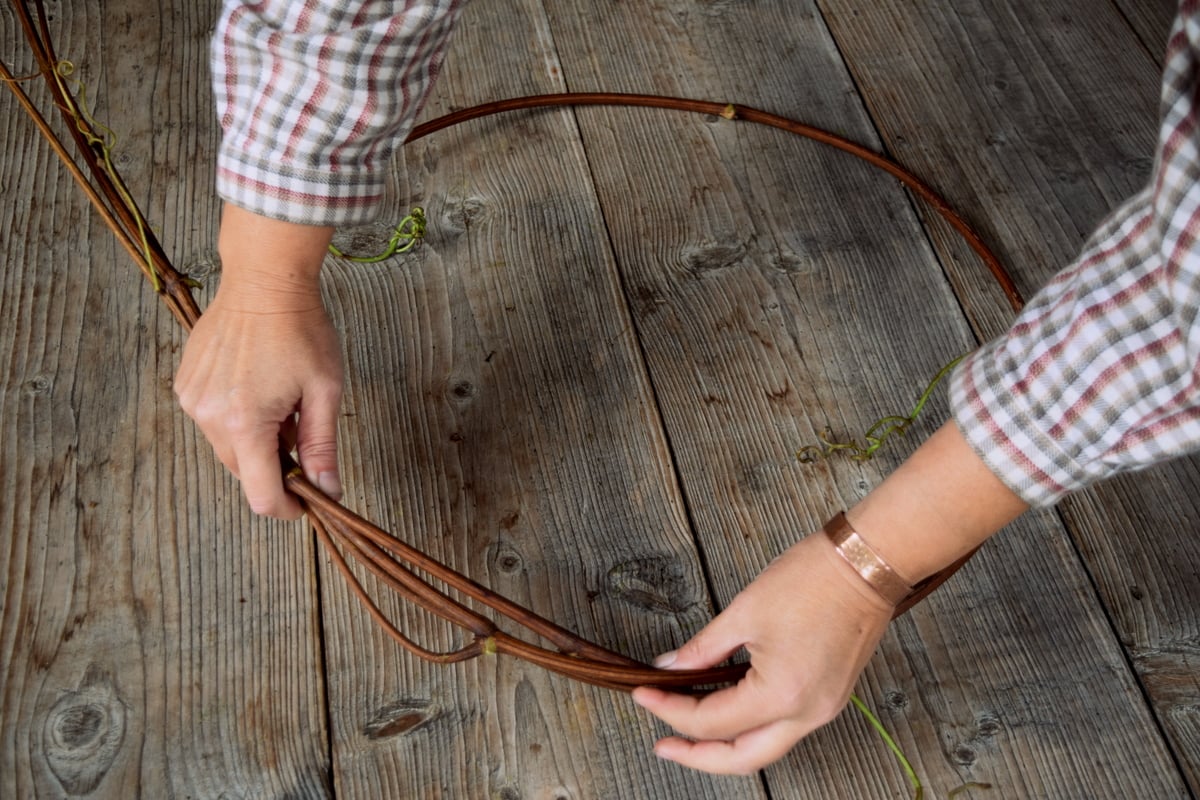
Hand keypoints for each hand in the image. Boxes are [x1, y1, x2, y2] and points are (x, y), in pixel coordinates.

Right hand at [175, 205, 341, 518]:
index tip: (308, 502)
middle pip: (244, 471)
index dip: (288, 508)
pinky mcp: (186, 385)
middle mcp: (208, 416)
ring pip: (228, 447)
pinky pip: (212, 421)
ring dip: (256, 440)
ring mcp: (192, 399)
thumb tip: (327, 490)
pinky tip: (258, 388)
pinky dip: (237, 419)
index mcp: (245, 422)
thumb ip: (322, 446)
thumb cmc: (301, 330)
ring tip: (281, 401)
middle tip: (303, 433)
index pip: (261, 494)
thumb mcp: (324, 391)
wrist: (264, 281)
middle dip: (275, 466)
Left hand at [632, 532, 892, 774]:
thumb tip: (671, 668)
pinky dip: (751, 726)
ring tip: (689, 728)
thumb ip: (703, 649)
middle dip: (697, 756)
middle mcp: (807, 713)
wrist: (867, 564)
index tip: (644, 696)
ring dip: (725, 744)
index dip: (670, 711)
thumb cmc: (814, 579)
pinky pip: (783, 727)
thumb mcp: (745, 611)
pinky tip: (726, 709)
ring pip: (765, 748)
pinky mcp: (829, 698)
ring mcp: (823, 709)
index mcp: (781, 694)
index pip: (712, 721)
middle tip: (663, 744)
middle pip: (743, 758)